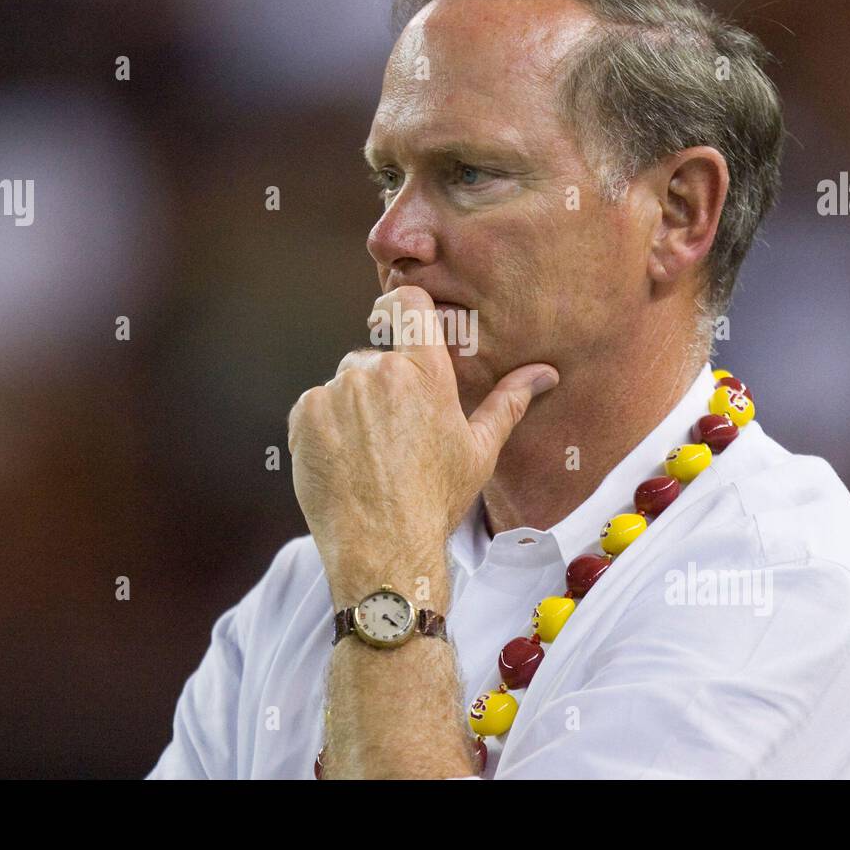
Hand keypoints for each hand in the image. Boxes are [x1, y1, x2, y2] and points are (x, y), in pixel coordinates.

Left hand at [287, 285, 558, 607]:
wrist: (384, 548)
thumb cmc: (436, 500)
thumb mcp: (479, 450)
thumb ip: (508, 401)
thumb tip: (544, 373)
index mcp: (424, 370)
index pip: (407, 302)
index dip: (401, 308)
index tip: (396, 324)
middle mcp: (377, 371)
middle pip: (375, 358)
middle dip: (382, 387)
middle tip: (394, 436)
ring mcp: (337, 391)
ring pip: (344, 385)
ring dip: (353, 409)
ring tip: (369, 456)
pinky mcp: (306, 414)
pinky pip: (315, 407)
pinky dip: (325, 427)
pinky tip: (346, 461)